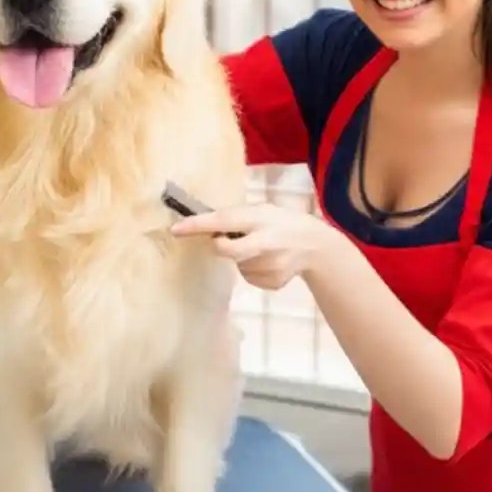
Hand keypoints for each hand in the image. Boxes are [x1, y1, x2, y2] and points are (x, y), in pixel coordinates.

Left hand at [169, 202, 342, 290]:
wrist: (315, 245)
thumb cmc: (280, 222)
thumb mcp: (262, 209)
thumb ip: (237, 216)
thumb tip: (203, 226)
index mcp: (260, 219)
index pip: (223, 221)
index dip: (198, 226)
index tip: (176, 229)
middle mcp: (266, 243)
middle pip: (228, 251)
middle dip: (221, 246)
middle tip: (223, 240)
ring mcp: (270, 266)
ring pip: (238, 265)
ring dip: (241, 257)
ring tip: (260, 247)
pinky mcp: (272, 282)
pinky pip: (249, 277)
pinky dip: (252, 269)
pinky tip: (268, 261)